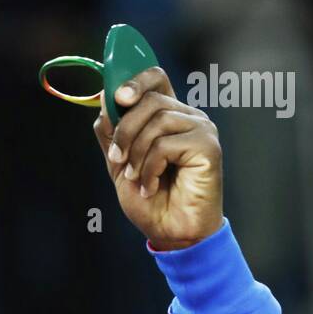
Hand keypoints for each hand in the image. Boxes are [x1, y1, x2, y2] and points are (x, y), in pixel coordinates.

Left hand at [93, 68, 222, 250]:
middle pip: (151, 99)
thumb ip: (112, 133)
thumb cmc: (151, 202)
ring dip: (137, 153)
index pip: (156, 79)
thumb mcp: (120, 164)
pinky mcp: (208, 146)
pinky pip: (166, 144)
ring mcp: (201, 129)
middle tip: (117, 158)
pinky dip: (150, 168)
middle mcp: (187, 117)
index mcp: (168, 116)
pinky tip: (151, 187)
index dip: (135, 79)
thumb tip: (105, 97)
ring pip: (158, 120)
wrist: (171, 234)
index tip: (116, 96)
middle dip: (125, 129)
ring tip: (137, 179)